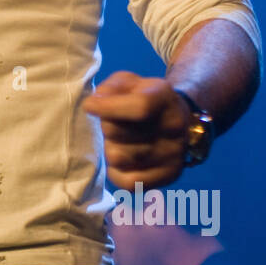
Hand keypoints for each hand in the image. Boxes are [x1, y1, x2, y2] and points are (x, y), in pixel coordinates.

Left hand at [84, 70, 189, 189]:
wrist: (175, 117)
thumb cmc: (142, 97)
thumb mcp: (127, 82)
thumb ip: (108, 89)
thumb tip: (94, 106)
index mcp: (164, 97)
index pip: (138, 107)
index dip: (107, 108)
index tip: (90, 107)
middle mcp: (174, 126)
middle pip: (119, 134)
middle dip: (106, 127)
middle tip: (112, 124)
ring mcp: (174, 154)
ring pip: (118, 158)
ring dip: (110, 149)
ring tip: (118, 141)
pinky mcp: (169, 175)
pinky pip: (127, 182)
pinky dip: (116, 172)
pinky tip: (122, 160)